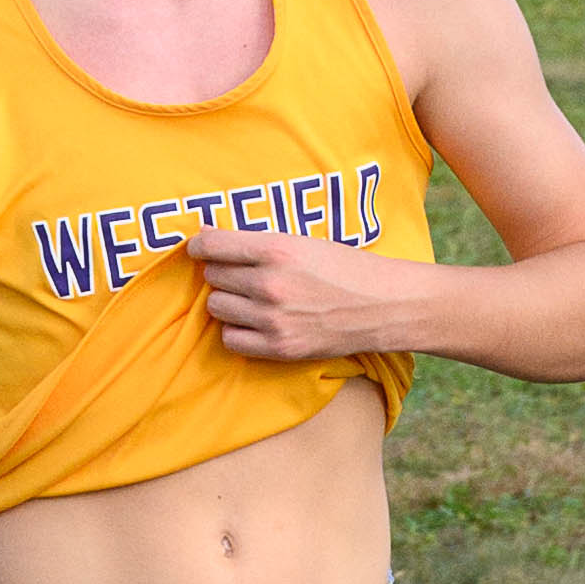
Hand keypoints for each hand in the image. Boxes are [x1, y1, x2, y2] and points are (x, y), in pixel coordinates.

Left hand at [186, 225, 414, 362]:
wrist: (385, 306)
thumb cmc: (346, 267)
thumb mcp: (304, 241)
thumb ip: (257, 241)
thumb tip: (207, 236)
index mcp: (278, 249)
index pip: (213, 246)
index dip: (200, 246)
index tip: (199, 248)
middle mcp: (270, 284)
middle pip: (214, 277)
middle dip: (222, 273)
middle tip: (241, 274)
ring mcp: (273, 319)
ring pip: (218, 307)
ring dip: (228, 301)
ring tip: (251, 298)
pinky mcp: (279, 347)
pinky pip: (230, 339)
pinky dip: (237, 330)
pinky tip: (254, 322)